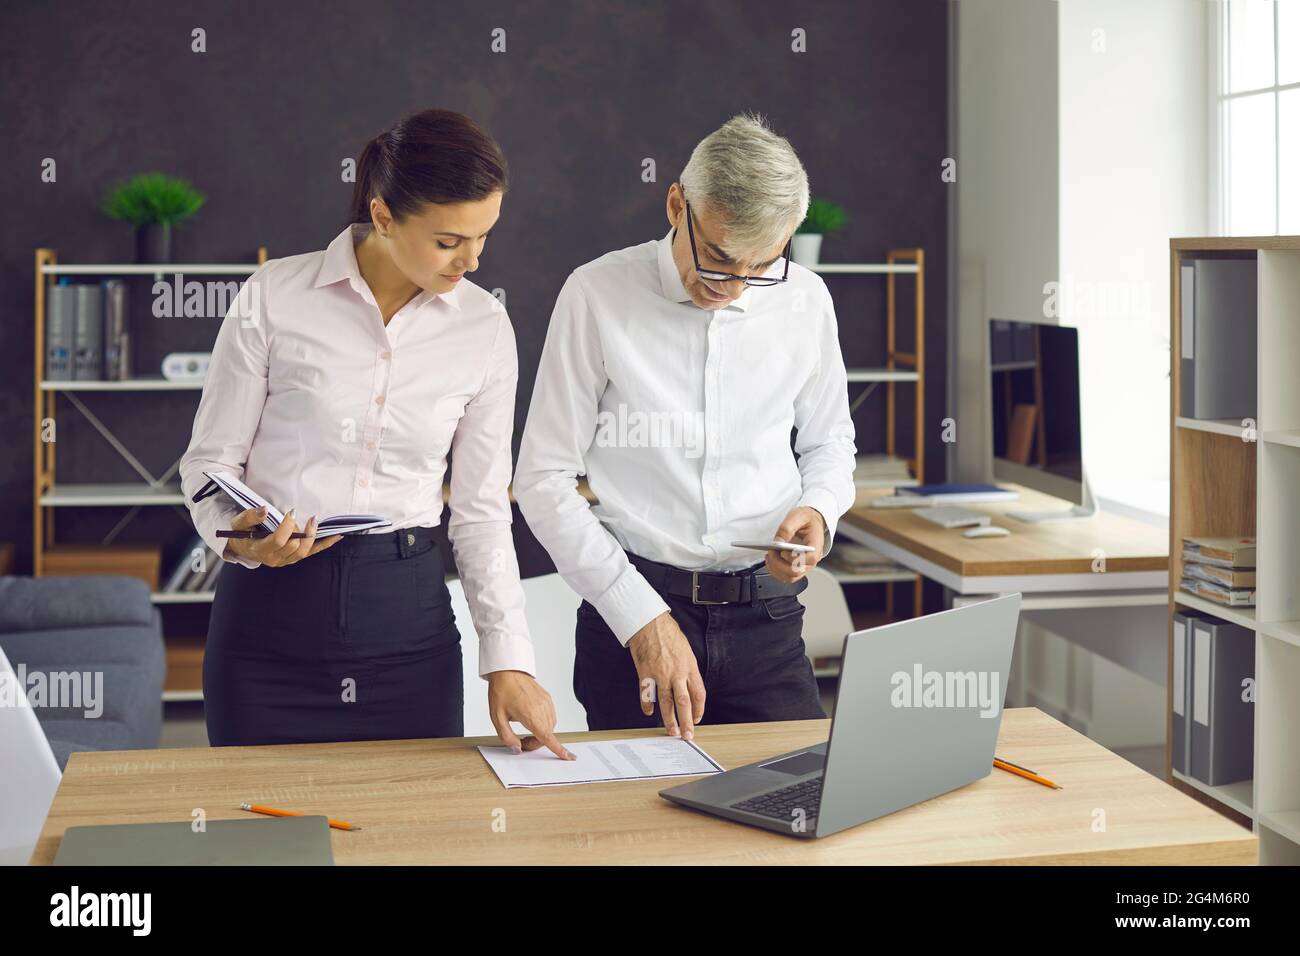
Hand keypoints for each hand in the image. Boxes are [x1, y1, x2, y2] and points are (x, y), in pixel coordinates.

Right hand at [222, 505, 341, 567]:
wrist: (242, 546)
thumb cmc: (241, 532)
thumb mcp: (239, 522)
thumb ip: (250, 516)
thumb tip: (264, 510)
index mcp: (260, 550)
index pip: (278, 541)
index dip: (287, 527)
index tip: (291, 512)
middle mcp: (274, 559)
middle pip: (293, 546)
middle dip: (298, 530)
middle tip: (298, 516)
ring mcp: (285, 561)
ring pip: (304, 552)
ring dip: (312, 536)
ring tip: (314, 520)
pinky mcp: (293, 558)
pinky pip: (312, 553)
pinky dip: (325, 544)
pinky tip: (337, 536)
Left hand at [486, 670, 573, 759]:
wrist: (507, 671)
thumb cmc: (501, 691)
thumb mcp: (496, 717)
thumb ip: (507, 737)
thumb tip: (517, 749)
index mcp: (530, 715)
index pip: (547, 737)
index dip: (559, 749)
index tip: (569, 757)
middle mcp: (541, 709)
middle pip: (547, 734)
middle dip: (537, 743)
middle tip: (522, 742)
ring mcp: (546, 702)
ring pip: (550, 726)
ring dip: (541, 733)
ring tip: (525, 730)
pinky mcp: (547, 698)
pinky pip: (551, 716)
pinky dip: (544, 723)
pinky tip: (532, 720)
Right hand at [627, 611, 704, 739]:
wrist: (650, 622)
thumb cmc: (668, 633)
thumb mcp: (686, 650)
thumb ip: (687, 669)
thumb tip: (689, 685)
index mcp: (690, 667)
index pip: (699, 694)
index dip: (699, 709)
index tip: (697, 718)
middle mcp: (677, 673)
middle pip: (684, 703)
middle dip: (687, 722)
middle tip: (687, 735)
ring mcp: (661, 674)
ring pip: (667, 703)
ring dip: (669, 720)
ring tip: (671, 731)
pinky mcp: (645, 673)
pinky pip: (647, 695)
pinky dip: (647, 705)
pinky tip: (649, 712)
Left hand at [764, 506, 825, 583]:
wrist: (809, 522)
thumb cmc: (807, 519)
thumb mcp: (798, 516)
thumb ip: (787, 527)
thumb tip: (778, 541)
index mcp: (816, 546)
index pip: (809, 559)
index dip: (795, 559)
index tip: (783, 551)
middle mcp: (811, 560)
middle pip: (796, 572)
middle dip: (780, 564)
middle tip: (771, 552)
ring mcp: (803, 565)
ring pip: (789, 577)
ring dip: (776, 569)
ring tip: (769, 556)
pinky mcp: (795, 567)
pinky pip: (785, 576)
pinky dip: (775, 571)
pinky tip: (770, 559)